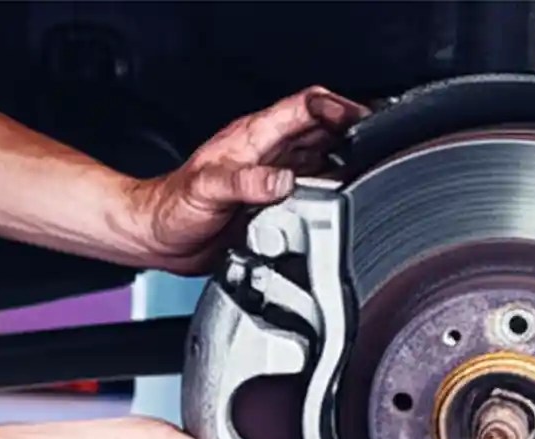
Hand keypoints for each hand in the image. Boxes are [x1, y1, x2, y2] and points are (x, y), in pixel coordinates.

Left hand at [129, 87, 368, 273]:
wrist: (157, 235)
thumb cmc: (172, 208)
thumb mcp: (206, 190)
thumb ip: (245, 183)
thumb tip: (284, 181)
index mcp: (253, 138)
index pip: (305, 106)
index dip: (337, 107)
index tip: (362, 120)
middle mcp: (267, 152)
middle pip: (322, 127)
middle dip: (352, 131)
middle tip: (378, 145)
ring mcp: (272, 174)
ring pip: (321, 154)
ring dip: (346, 158)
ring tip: (368, 169)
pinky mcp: (273, 199)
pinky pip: (312, 185)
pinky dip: (332, 187)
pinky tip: (342, 198)